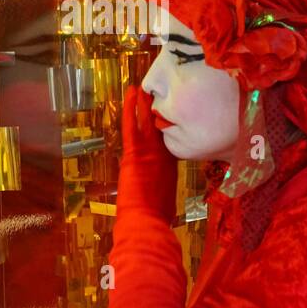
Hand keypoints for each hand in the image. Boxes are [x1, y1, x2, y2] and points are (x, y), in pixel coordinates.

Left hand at [117, 85, 177, 221]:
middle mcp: (164, 154)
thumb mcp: (166, 201)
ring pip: (150, 121)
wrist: (147, 222)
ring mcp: (152, 151)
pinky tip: (134, 91)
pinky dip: (133, 107)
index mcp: (170, 166)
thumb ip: (165, 190)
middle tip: (164, 90)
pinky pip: (134, 124)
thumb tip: (169, 193)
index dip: (170, 124)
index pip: (170, 139)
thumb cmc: (156, 217)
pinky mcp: (136, 151)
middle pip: (163, 126)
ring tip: (150, 86)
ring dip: (148, 103)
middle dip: (161, 109)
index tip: (173, 111)